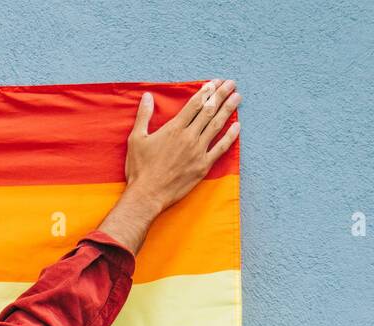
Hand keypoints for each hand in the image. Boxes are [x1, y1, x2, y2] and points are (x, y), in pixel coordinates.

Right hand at [125, 79, 240, 214]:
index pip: (194, 104)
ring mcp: (198, 151)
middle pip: (209, 111)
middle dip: (221, 95)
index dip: (206, 92)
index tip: (214, 83)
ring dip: (228, 109)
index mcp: (174, 129)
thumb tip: (148, 96)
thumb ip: (144, 115)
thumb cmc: (139, 168)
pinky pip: (221, 148)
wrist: (147, 195)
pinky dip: (230, 136)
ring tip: (237, 97)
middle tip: (231, 83)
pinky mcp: (203, 165)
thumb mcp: (136, 139)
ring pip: (217, 125)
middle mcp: (189, 136)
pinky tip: (237, 126)